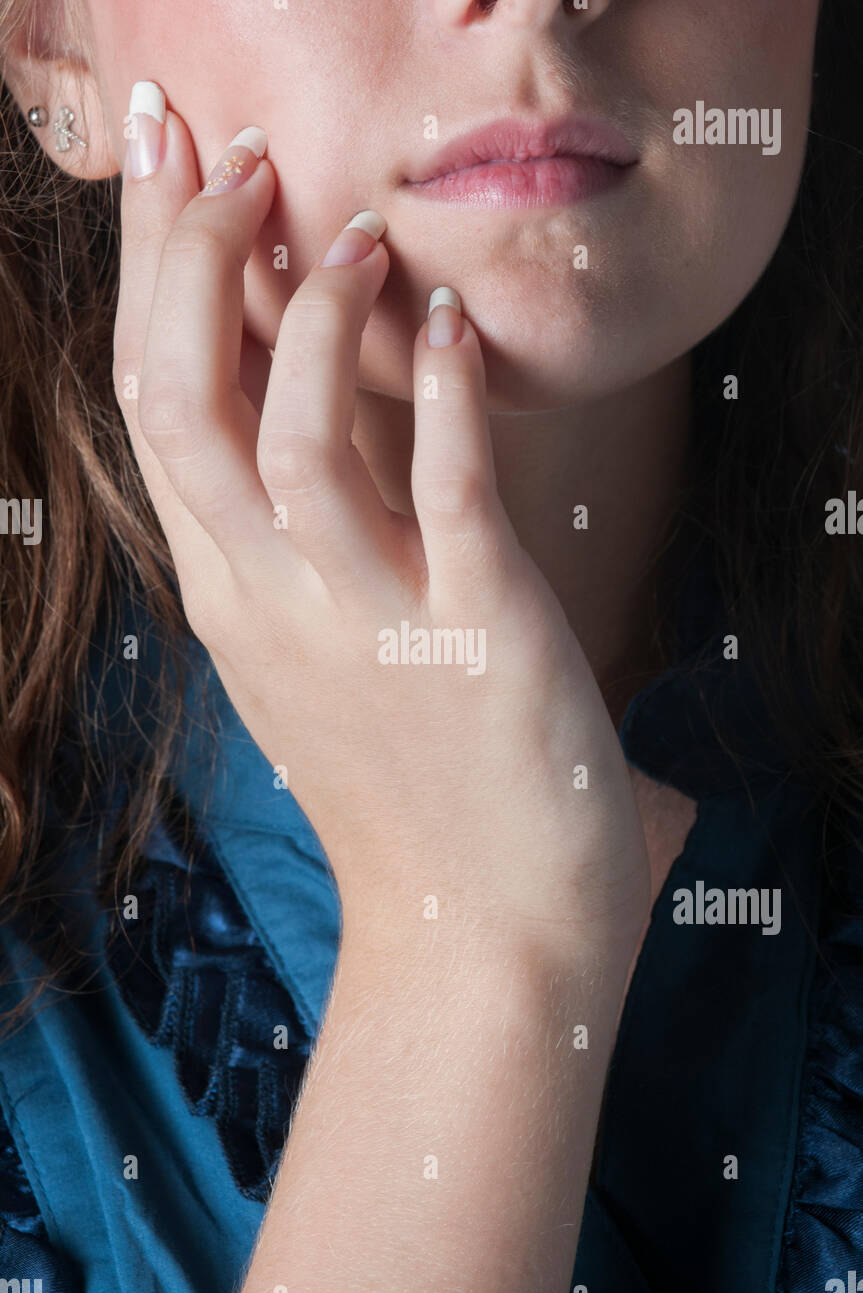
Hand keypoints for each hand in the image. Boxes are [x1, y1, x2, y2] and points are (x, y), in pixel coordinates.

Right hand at [114, 104, 649, 948]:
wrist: (480, 927)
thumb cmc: (407, 787)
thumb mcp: (311, 655)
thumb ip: (286, 543)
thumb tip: (287, 422)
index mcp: (227, 596)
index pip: (150, 408)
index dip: (150, 275)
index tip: (167, 170)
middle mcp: (270, 599)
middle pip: (179, 402)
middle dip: (187, 259)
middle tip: (227, 155)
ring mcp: (365, 618)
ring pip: (286, 437)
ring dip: (311, 318)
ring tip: (359, 238)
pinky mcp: (474, 632)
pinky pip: (441, 490)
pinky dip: (438, 396)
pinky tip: (446, 326)